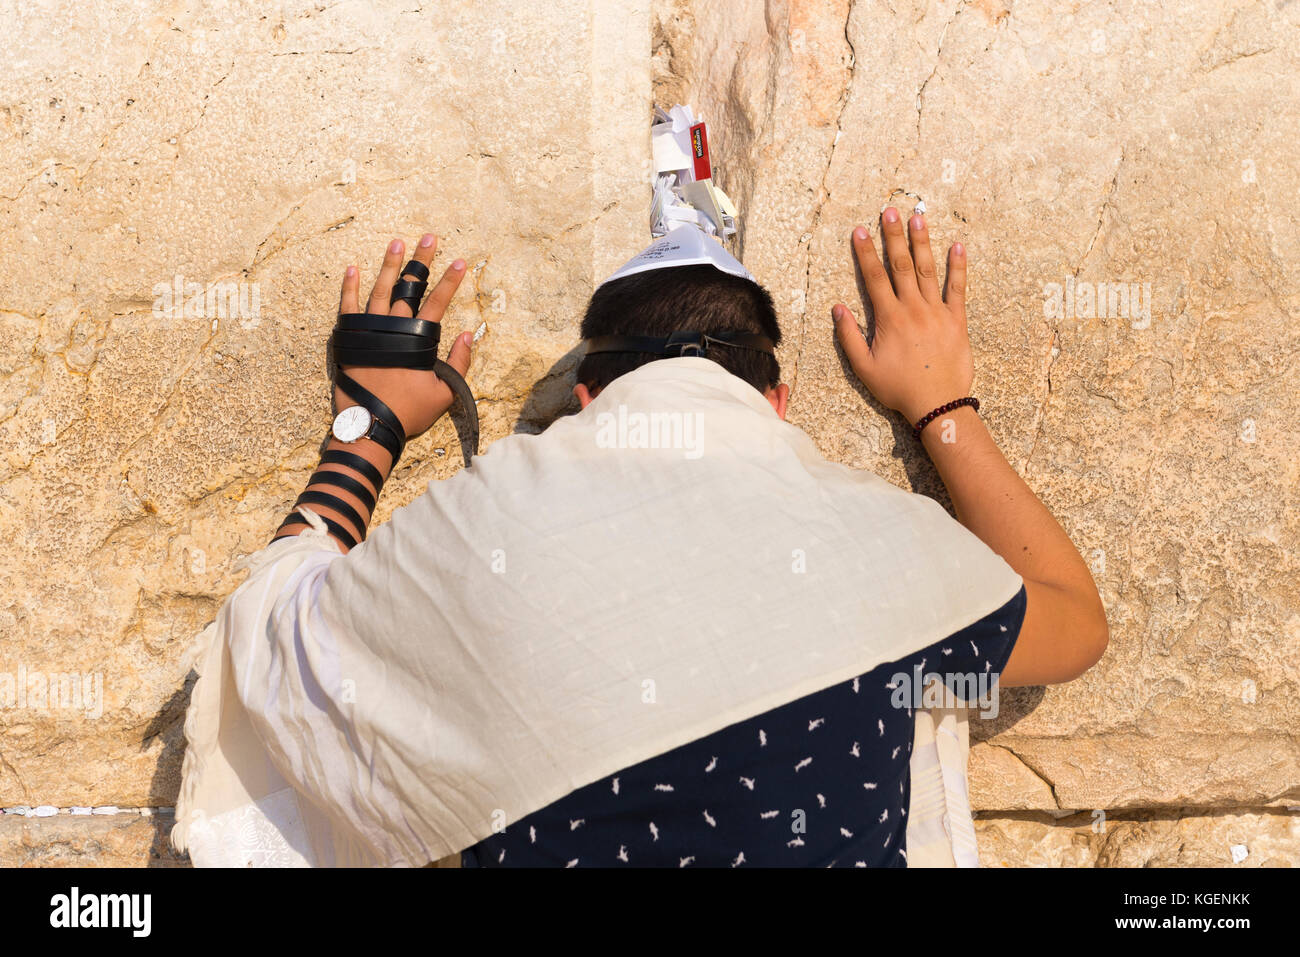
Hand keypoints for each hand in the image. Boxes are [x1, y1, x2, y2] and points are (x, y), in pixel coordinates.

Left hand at [335, 233, 473, 438]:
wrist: (368, 426)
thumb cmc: (408, 412)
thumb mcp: (444, 393)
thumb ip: (458, 363)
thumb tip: (468, 335)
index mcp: (417, 340)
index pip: (438, 303)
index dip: (450, 281)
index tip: (460, 262)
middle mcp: (393, 328)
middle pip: (409, 287)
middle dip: (421, 261)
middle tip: (428, 237)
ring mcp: (368, 330)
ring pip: (380, 290)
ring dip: (389, 265)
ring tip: (396, 242)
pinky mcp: (348, 338)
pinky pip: (348, 307)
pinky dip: (350, 287)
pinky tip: (352, 269)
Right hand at [832, 208, 972, 424]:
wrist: (937, 403)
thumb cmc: (897, 388)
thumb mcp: (863, 367)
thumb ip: (849, 336)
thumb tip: (837, 308)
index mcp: (889, 318)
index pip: (874, 277)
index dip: (866, 252)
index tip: (860, 230)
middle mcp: (913, 308)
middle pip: (902, 265)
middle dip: (894, 236)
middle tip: (890, 211)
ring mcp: (937, 312)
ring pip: (928, 270)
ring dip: (922, 242)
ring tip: (918, 217)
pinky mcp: (957, 320)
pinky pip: (958, 288)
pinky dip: (958, 266)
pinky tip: (957, 246)